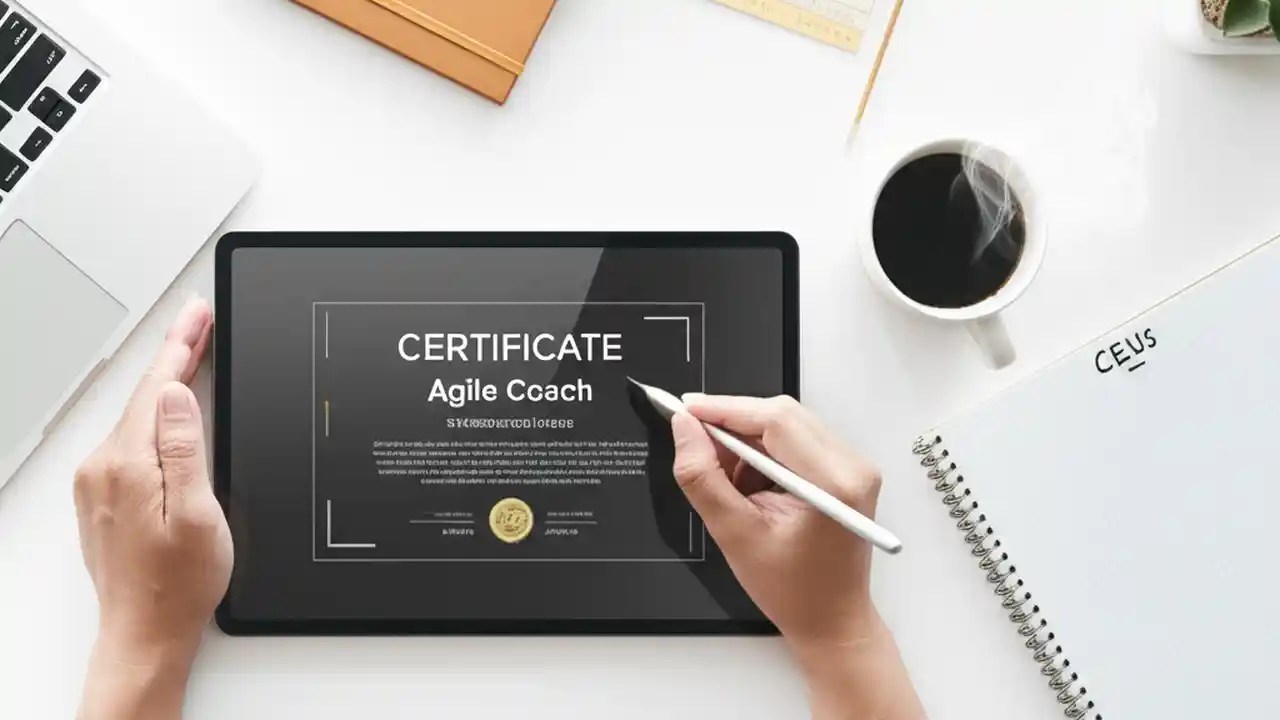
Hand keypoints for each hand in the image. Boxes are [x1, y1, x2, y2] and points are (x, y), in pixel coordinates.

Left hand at [74, 299, 230, 719]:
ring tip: (191, 354)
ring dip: (165, 385)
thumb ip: (183, 447)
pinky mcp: (103, 496)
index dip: (181, 347)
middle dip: (175, 356)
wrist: (147, 629)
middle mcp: (104, 469)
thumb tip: (174, 395)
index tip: (198, 315)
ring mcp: (99, 483)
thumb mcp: (199, 512)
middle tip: (199, 321)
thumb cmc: (179, 581)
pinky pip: (130, 439)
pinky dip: (153, 415)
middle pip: (145, 396)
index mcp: (129, 466)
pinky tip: (169, 408)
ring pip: (137, 416)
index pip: (157, 389)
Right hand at [670, 395, 923, 719]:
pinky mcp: (846, 470)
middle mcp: (853, 466)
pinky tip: (752, 488)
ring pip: (787, 425)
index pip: (775, 420)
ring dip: (749, 444)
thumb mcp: (734, 534)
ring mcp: (854, 466)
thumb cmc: (794, 591)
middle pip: (782, 415)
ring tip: (731, 485)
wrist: (832, 620)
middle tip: (695, 443)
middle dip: (733, 424)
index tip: (685, 408)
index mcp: (833, 483)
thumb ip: (703, 477)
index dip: (724, 408)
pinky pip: (797, 441)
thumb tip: (683, 428)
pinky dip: (765, 455)